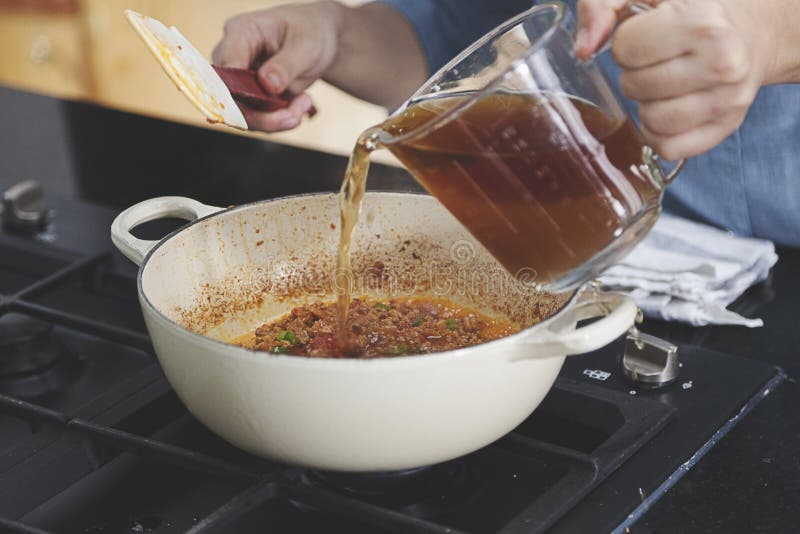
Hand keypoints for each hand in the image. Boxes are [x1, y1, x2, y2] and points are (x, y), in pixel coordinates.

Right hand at [212, 1, 340, 131]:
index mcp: (240, 32)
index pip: (226, 66)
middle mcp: (231, 57)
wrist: (315, 42)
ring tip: (304, 103)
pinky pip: (256, 119)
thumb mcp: (306, 45)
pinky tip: (300, 104)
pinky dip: (280, 119)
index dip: (239, 91)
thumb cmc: (308, 33)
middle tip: (296, 115)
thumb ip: (285, 65)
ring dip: (276, 119)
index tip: (269, 102)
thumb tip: (266, 84)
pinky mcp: (248, 97)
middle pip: (230, 97)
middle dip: (264, 115)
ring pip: (243, 114)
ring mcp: (237, 80)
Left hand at [575, 0, 780, 159]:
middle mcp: (721, 63)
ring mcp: (727, 101)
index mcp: (702, 22)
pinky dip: (660, 132)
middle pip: (633, 87)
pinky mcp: (725, 128)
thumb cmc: (693, 9)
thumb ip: (602, 3)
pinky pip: (668, 148)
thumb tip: (584, 48)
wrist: (753, 31)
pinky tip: (670, 108)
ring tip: (665, 83)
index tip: (647, 35)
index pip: (625, 49)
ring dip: (646, 104)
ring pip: (649, 122)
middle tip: (658, 60)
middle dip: (635, 73)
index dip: (626, 41)